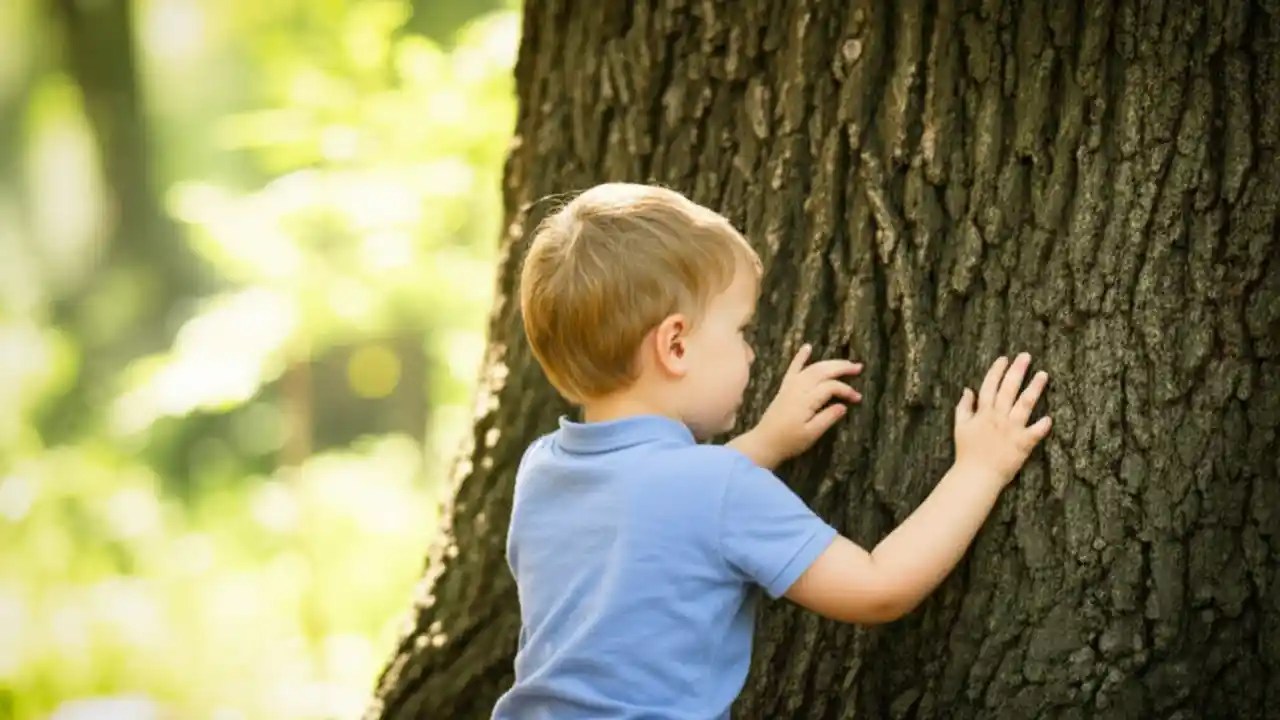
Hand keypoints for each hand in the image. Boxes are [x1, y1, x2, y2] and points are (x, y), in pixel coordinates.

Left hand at [729, 344, 862, 468]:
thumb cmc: (789, 441)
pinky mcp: (785, 388)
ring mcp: (790, 386)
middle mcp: (798, 388)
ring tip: (846, 362)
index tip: (857, 399)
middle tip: (858, 367)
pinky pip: (793, 368)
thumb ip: (828, 418)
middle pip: (822, 371)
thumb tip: (843, 406)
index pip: (831, 387)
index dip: (846, 390)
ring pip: (812, 368)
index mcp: (806, 400)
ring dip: (829, 363)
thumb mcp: (811, 434)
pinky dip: (800, 357)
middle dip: (841, 368)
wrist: (764, 442)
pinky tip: (807, 346)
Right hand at [954, 352, 1051, 486]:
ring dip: (1034, 388)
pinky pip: (1035, 432)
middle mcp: (998, 417)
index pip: (990, 385)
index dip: (997, 370)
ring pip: (1024, 404)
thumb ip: (963, 407)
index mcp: (983, 413)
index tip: (1005, 358)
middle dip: (1017, 370)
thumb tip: (968, 389)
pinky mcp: (1022, 444)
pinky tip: (1049, 418)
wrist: (976, 476)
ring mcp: (1011, 430)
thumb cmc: (967, 452)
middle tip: (1026, 356)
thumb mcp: (960, 426)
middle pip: (1008, 389)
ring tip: (1043, 374)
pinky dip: (1042, 425)